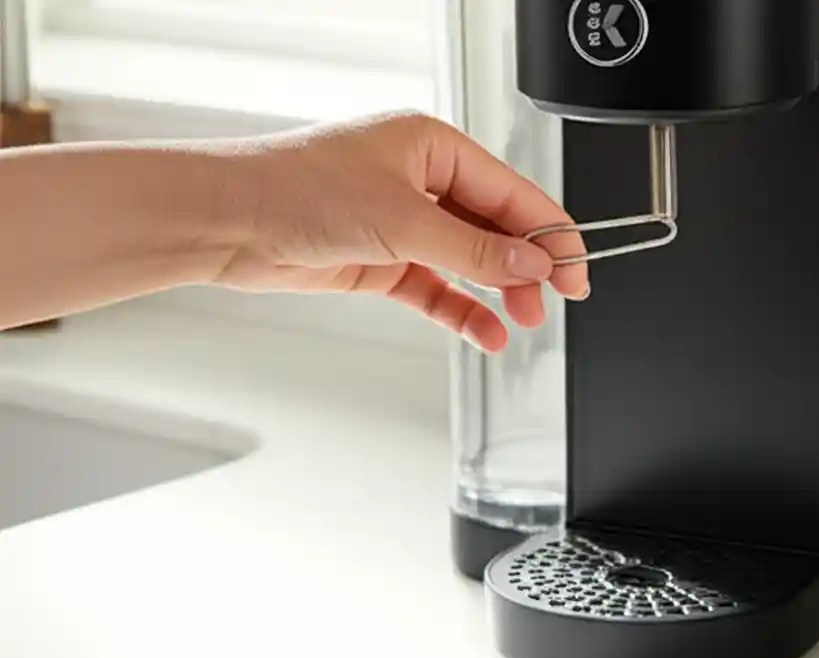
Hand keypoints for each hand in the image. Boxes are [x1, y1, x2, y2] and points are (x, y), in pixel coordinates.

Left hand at [213, 111, 587, 351]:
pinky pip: (437, 288)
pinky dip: (461, 310)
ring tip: (522, 321)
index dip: (550, 233)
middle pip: (496, 228)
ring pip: (469, 261)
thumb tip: (531, 263)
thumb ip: (473, 249)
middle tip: (554, 301)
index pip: (512, 191)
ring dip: (497, 292)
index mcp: (433, 146)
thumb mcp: (400, 221)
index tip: (576, 270)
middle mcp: (421, 180)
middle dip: (526, 267)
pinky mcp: (381, 260)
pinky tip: (485, 332)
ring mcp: (401, 222)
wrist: (225, 221)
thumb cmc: (295, 190)